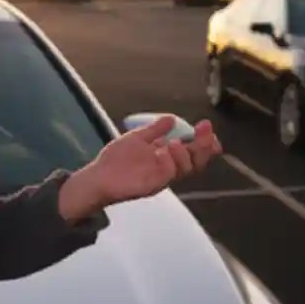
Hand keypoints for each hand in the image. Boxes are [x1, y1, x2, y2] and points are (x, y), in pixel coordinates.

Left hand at [59, 116, 221, 221]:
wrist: (98, 176)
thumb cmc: (116, 160)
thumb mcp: (137, 138)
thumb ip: (154, 130)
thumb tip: (171, 119)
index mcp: (166, 156)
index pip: (192, 149)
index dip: (203, 140)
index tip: (206, 126)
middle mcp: (168, 167)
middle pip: (196, 159)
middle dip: (204, 144)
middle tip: (205, 130)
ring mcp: (162, 176)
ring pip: (186, 168)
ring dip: (185, 153)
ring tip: (176, 142)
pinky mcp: (153, 184)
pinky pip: (168, 173)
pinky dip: (169, 161)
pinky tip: (163, 151)